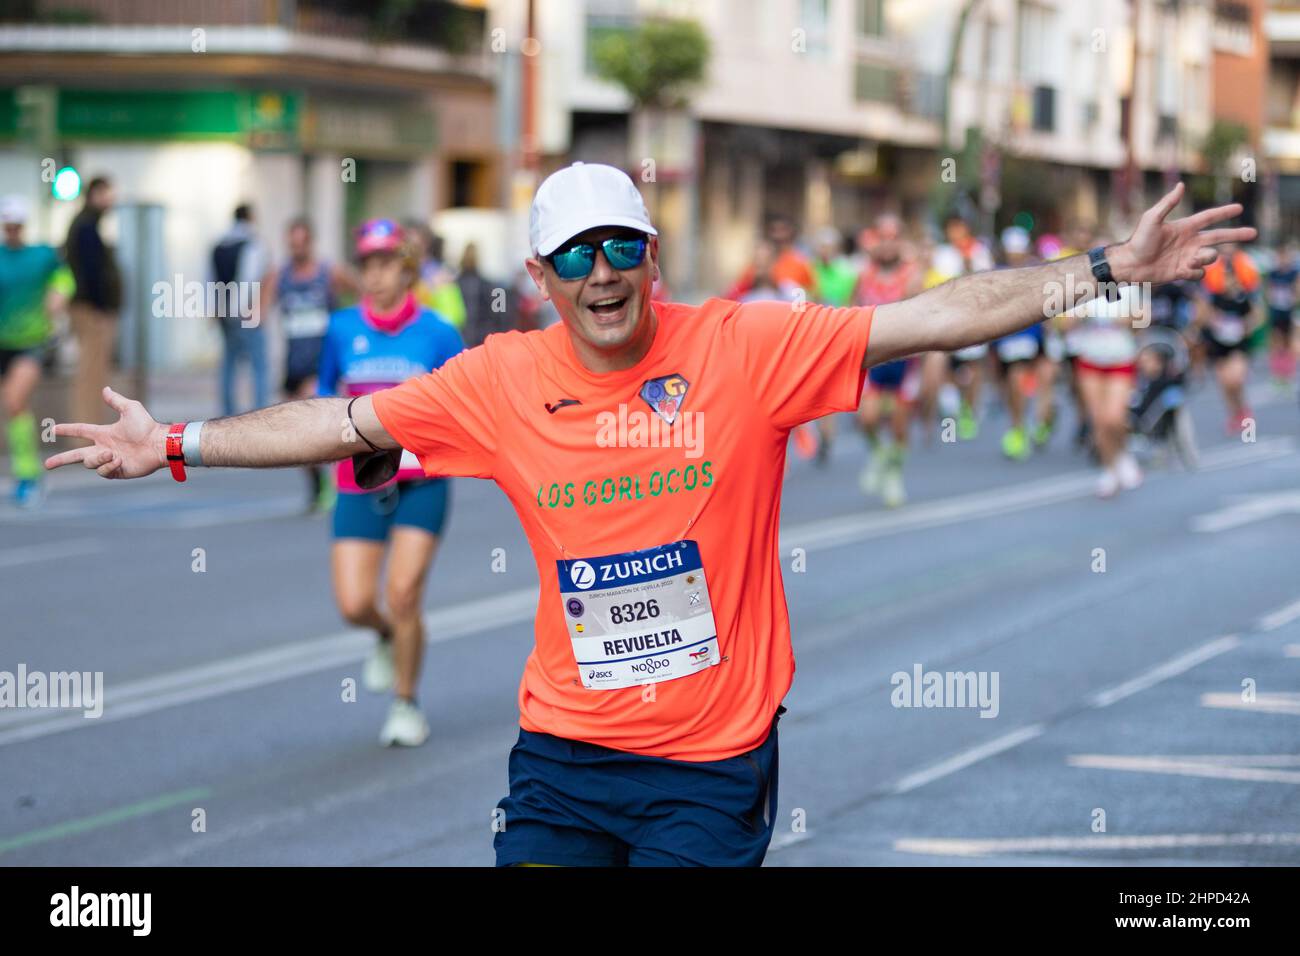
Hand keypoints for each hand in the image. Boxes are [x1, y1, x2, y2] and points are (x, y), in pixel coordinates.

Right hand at [44, 386, 167, 478]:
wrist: (158, 444)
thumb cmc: (146, 427)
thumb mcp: (130, 409)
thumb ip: (116, 400)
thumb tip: (105, 389)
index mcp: (103, 434)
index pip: (80, 431)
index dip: (67, 430)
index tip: (53, 430)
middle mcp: (103, 448)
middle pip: (76, 456)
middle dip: (61, 460)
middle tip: (47, 465)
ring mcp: (109, 461)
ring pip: (89, 463)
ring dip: (97, 458)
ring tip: (112, 453)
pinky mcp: (116, 471)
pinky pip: (102, 471)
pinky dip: (108, 466)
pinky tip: (119, 460)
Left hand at [1108, 182, 1256, 283]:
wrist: (1129, 264)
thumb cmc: (1138, 240)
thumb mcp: (1152, 219)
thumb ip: (1167, 204)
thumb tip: (1181, 185)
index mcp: (1185, 228)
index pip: (1209, 217)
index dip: (1224, 212)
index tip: (1240, 208)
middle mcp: (1189, 242)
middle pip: (1219, 237)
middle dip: (1236, 234)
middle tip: (1253, 233)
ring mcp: (1187, 257)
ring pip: (1211, 257)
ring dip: (1207, 257)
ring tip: (1194, 258)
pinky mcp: (1182, 272)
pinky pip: (1199, 273)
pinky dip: (1196, 271)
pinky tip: (1184, 270)